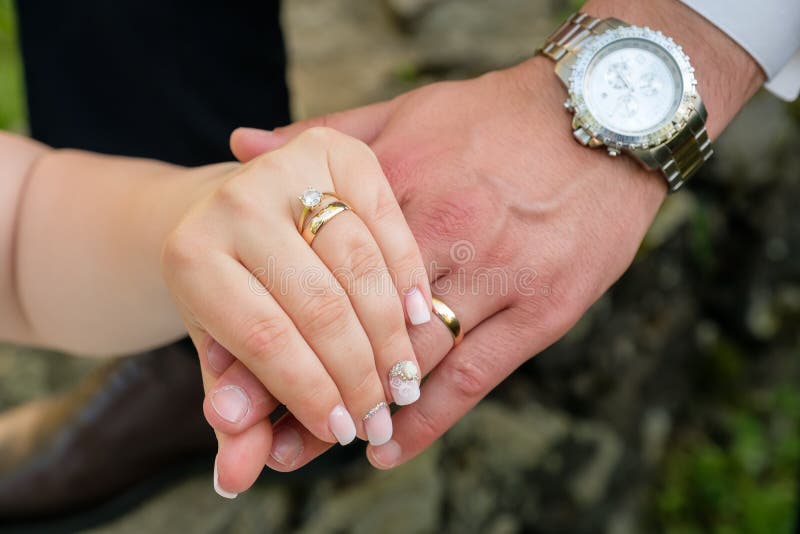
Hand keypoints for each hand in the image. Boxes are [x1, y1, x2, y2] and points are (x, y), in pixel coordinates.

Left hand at [160, 128, 431, 495]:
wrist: (253, 177)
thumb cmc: (240, 267)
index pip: (266, 342)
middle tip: (378, 416)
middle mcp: (243, 197)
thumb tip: (232, 478)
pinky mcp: (354, 153)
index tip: (340, 431)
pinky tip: (419, 322)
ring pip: (368, 276)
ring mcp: (298, 167)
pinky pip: (396, 231)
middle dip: (357, 376)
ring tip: (403, 384)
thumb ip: (232, 390)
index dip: (309, 396)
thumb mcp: (226, 322)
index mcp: (193, 243)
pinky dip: (412, 281)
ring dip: (393, 341)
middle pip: (321, 311)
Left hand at [209, 0, 762, 485]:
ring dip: (358, 409)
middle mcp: (443, 230)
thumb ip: (322, 136)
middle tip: (252, 429)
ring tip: (308, 446)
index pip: (317, 267)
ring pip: (412, 358)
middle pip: (357, 323)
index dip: (269, 324)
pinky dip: (428, 420)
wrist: (603, 117)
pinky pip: (474, 375)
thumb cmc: (495, 117)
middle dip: (301, 380)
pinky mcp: (542, 308)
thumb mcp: (404, 112)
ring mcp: (496, 273)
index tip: (225, 371)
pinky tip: (388, 450)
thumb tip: (241, 141)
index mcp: (396, 182)